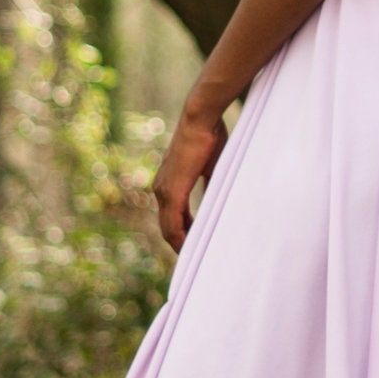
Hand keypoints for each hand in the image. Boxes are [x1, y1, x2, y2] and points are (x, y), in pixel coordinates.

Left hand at [151, 103, 226, 250]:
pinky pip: (173, 223)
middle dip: (181, 244)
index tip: (195, 245)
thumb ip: (209, 184)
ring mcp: (164, 190)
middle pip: (168, 227)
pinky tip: (190, 247)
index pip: (173, 217)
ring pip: (169, 228)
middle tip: (195, 259)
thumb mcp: (211, 166)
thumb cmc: (209, 135)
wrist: (201, 118)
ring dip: (180, 244)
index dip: (183, 233)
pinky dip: (180, 238)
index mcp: (169, 182)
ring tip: (194, 257)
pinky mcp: (172, 191)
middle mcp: (161, 188)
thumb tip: (217, 199)